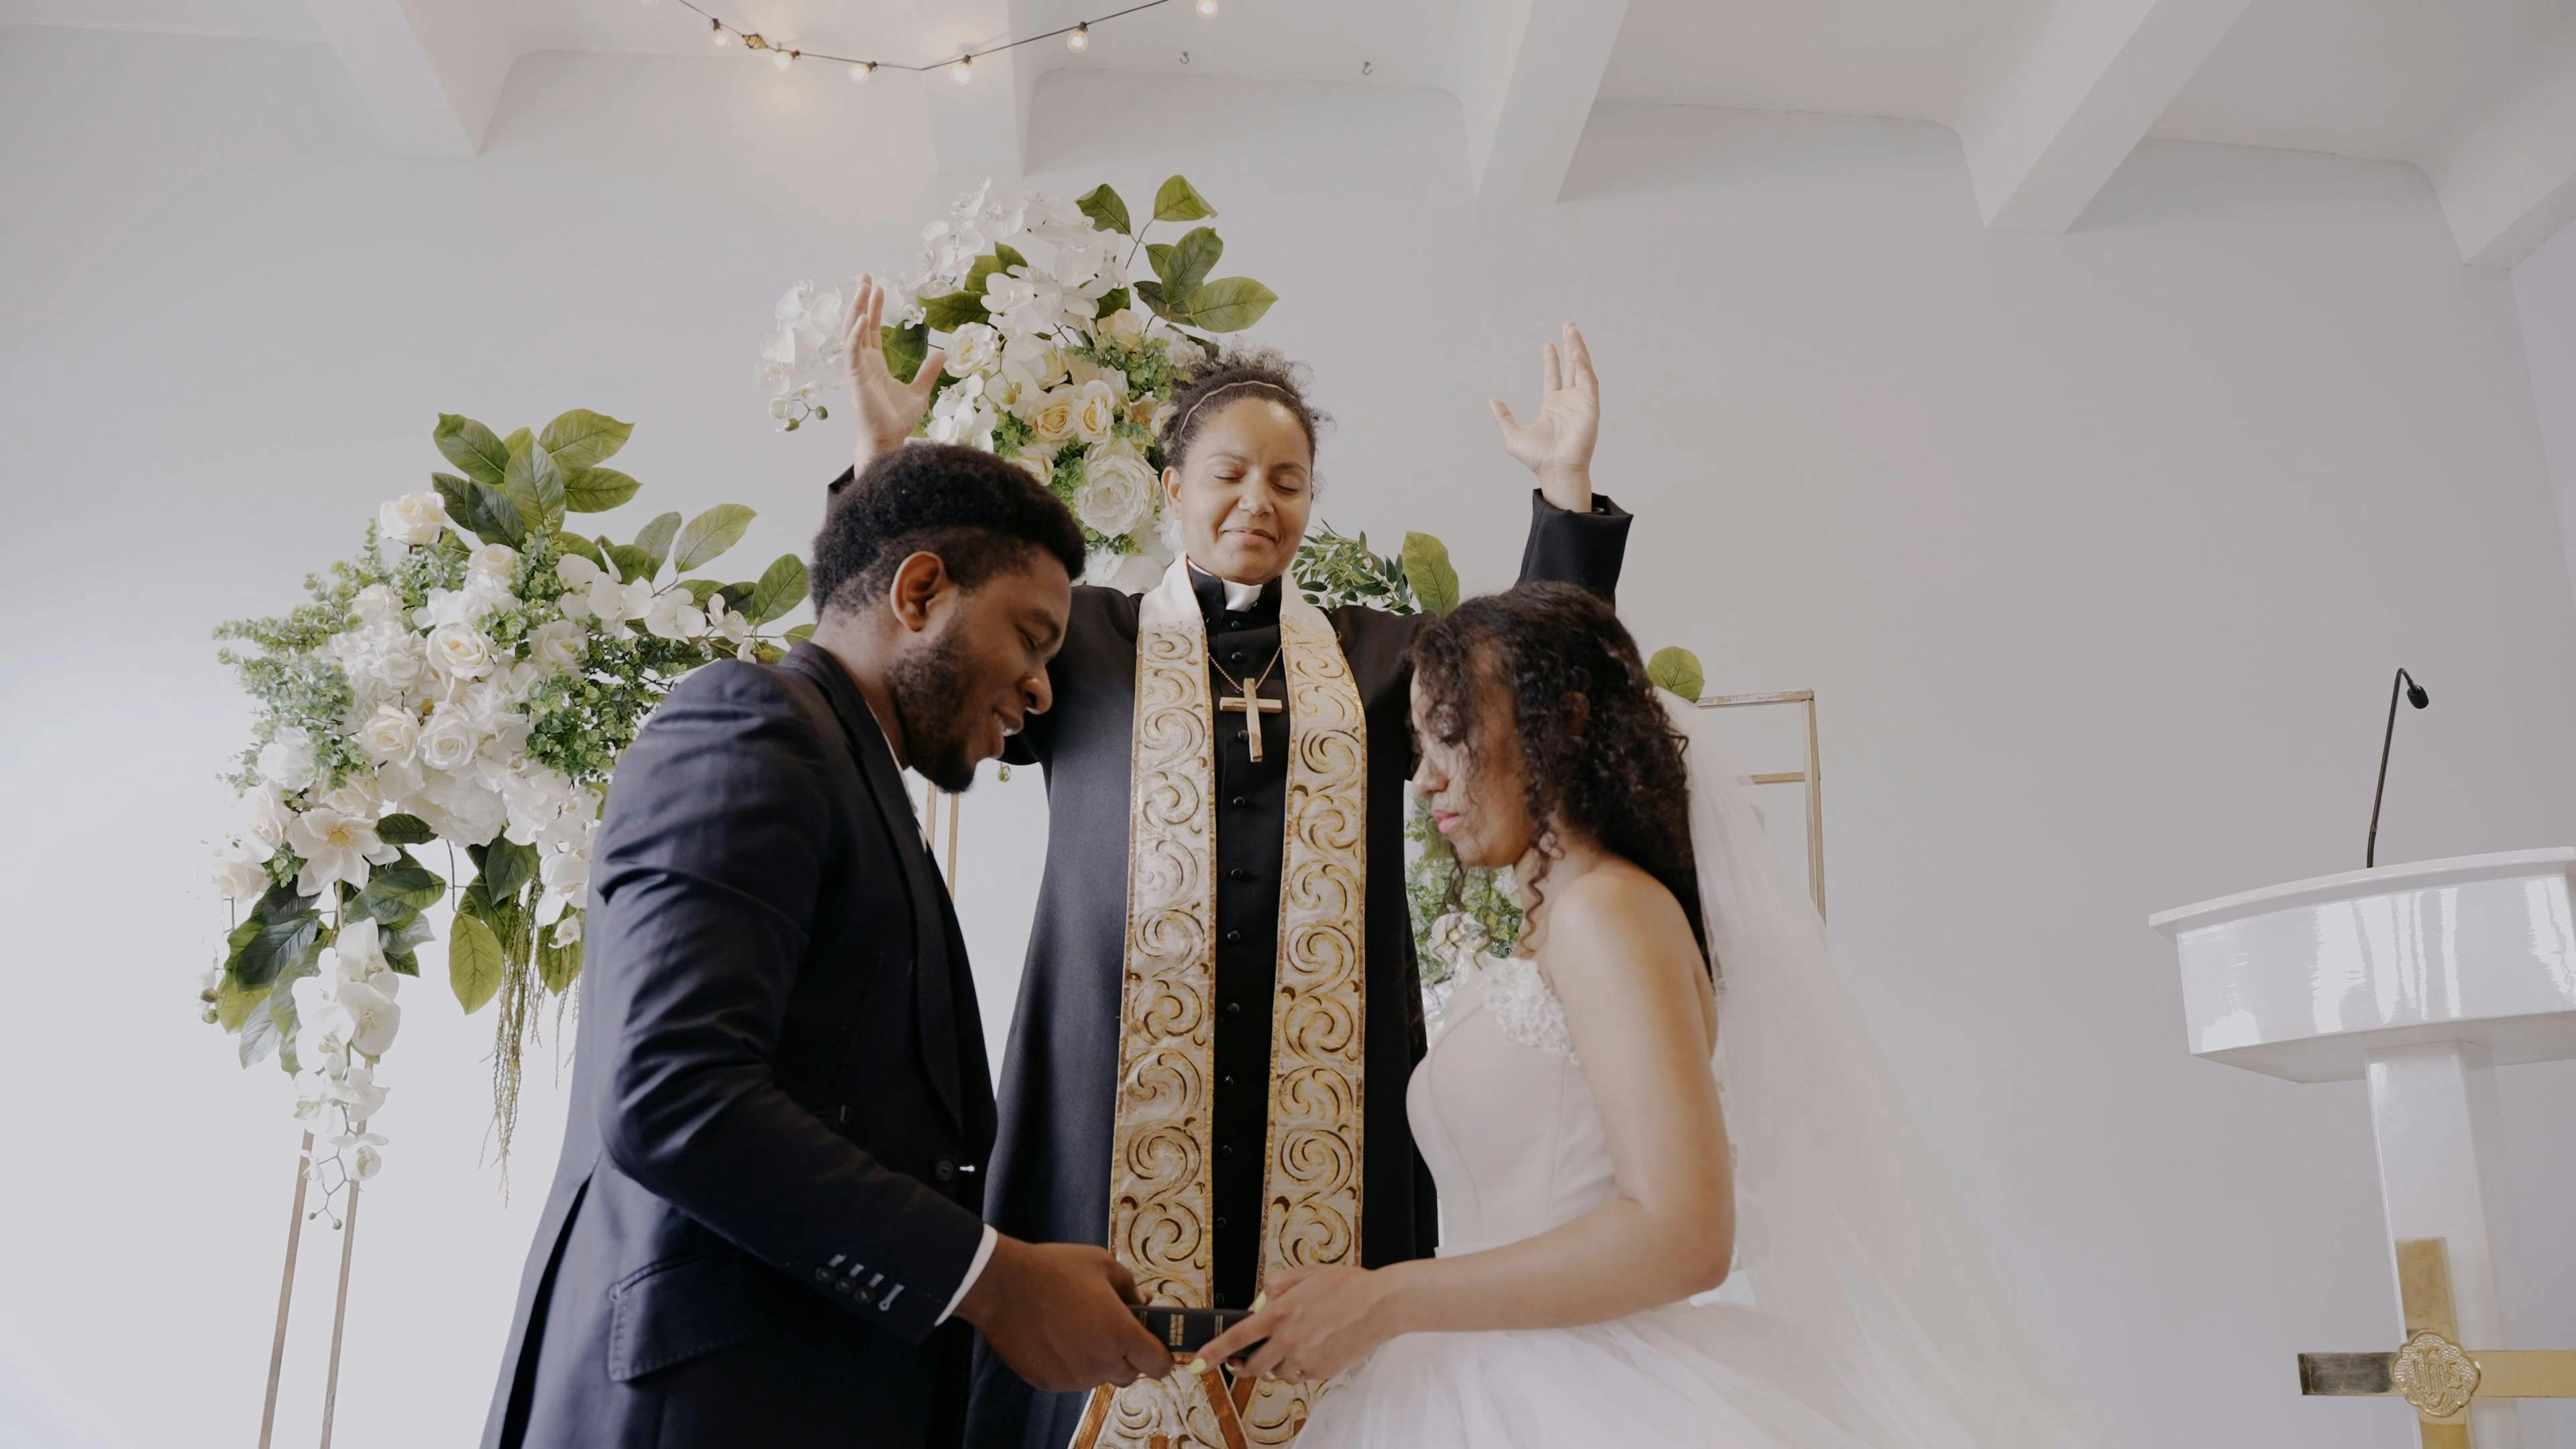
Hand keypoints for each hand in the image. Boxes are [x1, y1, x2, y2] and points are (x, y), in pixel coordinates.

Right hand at [841, 275, 946, 475]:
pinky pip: (851, 352)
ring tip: (862, 287)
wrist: (889, 441)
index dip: (872, 308)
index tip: (877, 287)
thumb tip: (942, 352)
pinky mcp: (855, 380)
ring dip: (855, 309)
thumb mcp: (920, 392)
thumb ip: (928, 371)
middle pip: (857, 324)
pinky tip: (862, 319)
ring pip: (851, 333)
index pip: (870, 330)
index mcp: (873, 365)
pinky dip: (855, 335)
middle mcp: (861, 364)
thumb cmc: (897, 421)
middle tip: (864, 277)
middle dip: (860, 300)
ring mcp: (856, 370)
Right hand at [955, 1238, 1173, 1392]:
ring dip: (1099, 1360)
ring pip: (1100, 1377)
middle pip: (1130, 1374)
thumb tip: (1144, 1304)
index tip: (1154, 1346)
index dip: (1162, 1357)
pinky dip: (1072, 1365)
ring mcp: (1073, 1377)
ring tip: (1080, 1328)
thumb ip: (1130, 1288)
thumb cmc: (1055, 1270)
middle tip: (1112, 1329)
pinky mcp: (1049, 1382)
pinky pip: (1072, 1380)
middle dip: (1129, 1356)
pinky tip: (1058, 1338)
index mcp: (1120, 1333)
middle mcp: (1100, 1362)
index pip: (1159, 1365)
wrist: (1003, 1286)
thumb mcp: (1103, 1264)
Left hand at [1196, 1266, 1398, 1384]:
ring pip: (1277, 1373)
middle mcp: (1288, 1340)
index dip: (1212, 1353)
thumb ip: (1273, 1288)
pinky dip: (1300, 1367)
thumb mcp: (1304, 1274)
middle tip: (1246, 1359)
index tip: (1197, 1364)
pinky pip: (1300, 1376)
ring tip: (1297, 1342)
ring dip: (1278, 1363)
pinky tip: (1315, 1348)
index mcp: (1279, 1313)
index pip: (1236, 1338)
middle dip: (1245, 1365)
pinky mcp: (1321, 1372)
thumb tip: (1256, 1307)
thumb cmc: (1346, 1286)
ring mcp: (1305, 1359)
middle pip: (1253, 1365)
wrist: (1381, 1305)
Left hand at [1487, 321, 1599, 512]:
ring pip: (1582, 369)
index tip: (1548, 343)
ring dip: (1579, 349)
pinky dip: (1585, 366)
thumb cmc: (1538, 459)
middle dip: (1571, 346)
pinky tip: (1578, 351)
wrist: (1555, 471)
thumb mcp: (1513, 435)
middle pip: (1571, 367)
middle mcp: (1569, 401)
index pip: (1554, 376)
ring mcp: (1581, 402)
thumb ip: (1504, 417)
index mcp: (1553, 406)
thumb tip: (1492, 401)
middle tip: (1569, 325)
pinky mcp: (1591, 407)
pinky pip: (1589, 381)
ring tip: (1573, 330)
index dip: (1552, 359)